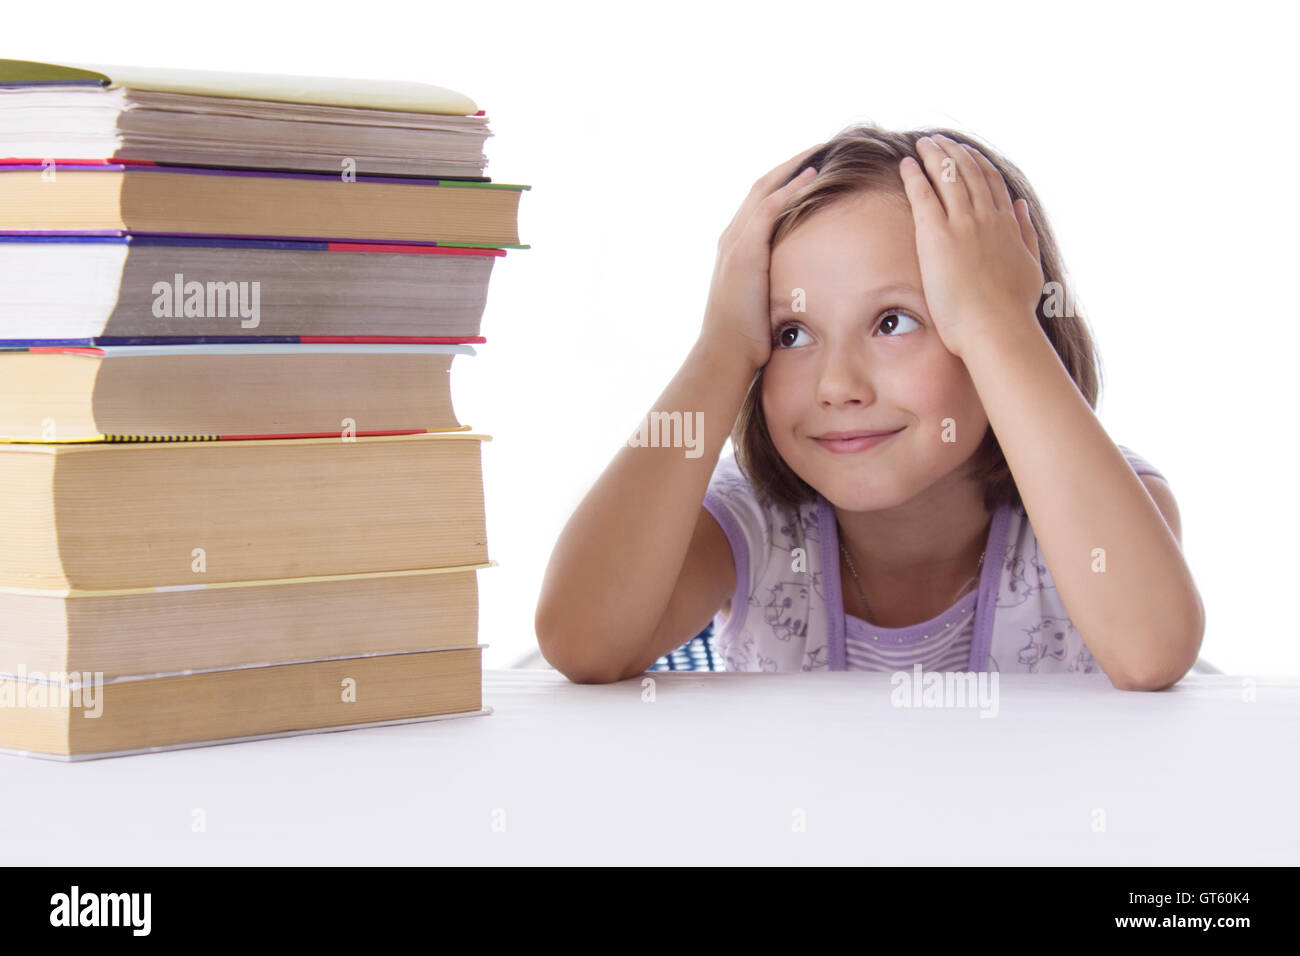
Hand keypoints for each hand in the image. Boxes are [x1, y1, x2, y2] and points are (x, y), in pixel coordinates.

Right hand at [699, 142, 824, 370]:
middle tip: (821, 146)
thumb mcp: (763, 302)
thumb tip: (804, 288)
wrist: (724, 354)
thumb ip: (777, 284)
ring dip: (793, 167)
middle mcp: (731, 238)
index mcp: (736, 247)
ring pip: (764, 189)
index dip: (785, 181)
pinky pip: (768, 210)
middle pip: (762, 186)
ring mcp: (735, 243)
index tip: (812, 167)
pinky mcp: (743, 252)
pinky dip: (789, 189)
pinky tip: (812, 175)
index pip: (761, 201)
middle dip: (791, 164)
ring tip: (821, 150)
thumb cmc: (746, 338)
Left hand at [898, 134, 1044, 360]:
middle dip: (952, 152)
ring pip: (947, 176)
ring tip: (922, 144)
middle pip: (968, 172)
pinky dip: (915, 175)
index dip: (977, 163)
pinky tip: (906, 164)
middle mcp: (986, 217)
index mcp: (1007, 225)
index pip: (991, 182)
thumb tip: (1021, 206)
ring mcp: (963, 224)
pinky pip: (924, 195)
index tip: (965, 152)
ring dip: (933, 155)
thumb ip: (1026, 234)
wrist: (996, 327)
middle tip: (938, 140)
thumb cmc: (1012, 309)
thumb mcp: (1030, 266)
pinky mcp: (937, 236)